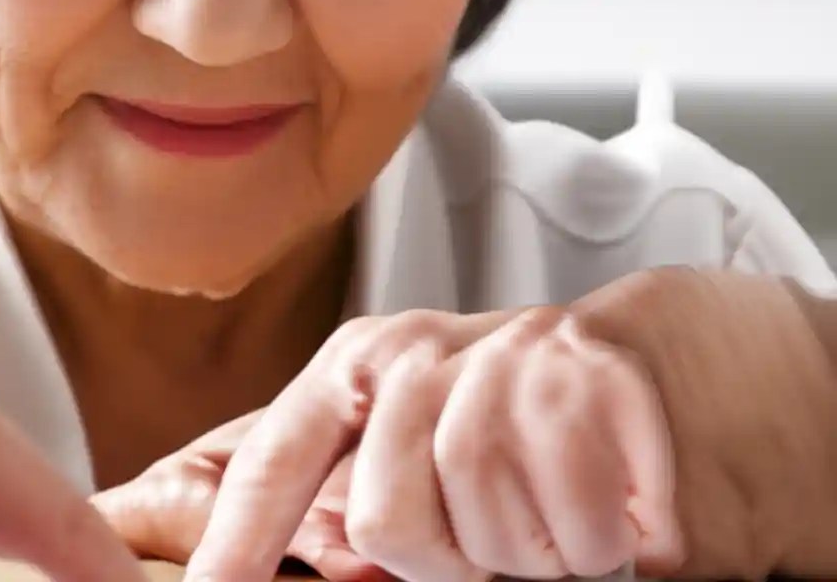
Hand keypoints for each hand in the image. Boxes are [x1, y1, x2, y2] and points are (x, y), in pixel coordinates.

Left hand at [151, 268, 833, 580]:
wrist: (677, 365)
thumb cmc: (538, 416)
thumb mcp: (429, 441)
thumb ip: (359, 489)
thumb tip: (306, 554)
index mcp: (365, 365)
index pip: (276, 460)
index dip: (234, 538)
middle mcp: (423, 356)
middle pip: (386, 523)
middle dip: (450, 556)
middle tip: (503, 523)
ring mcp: (506, 364)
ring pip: (487, 538)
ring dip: (532, 550)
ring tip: (558, 503)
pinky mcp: (593, 382)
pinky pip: (575, 529)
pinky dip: (600, 542)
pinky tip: (608, 495)